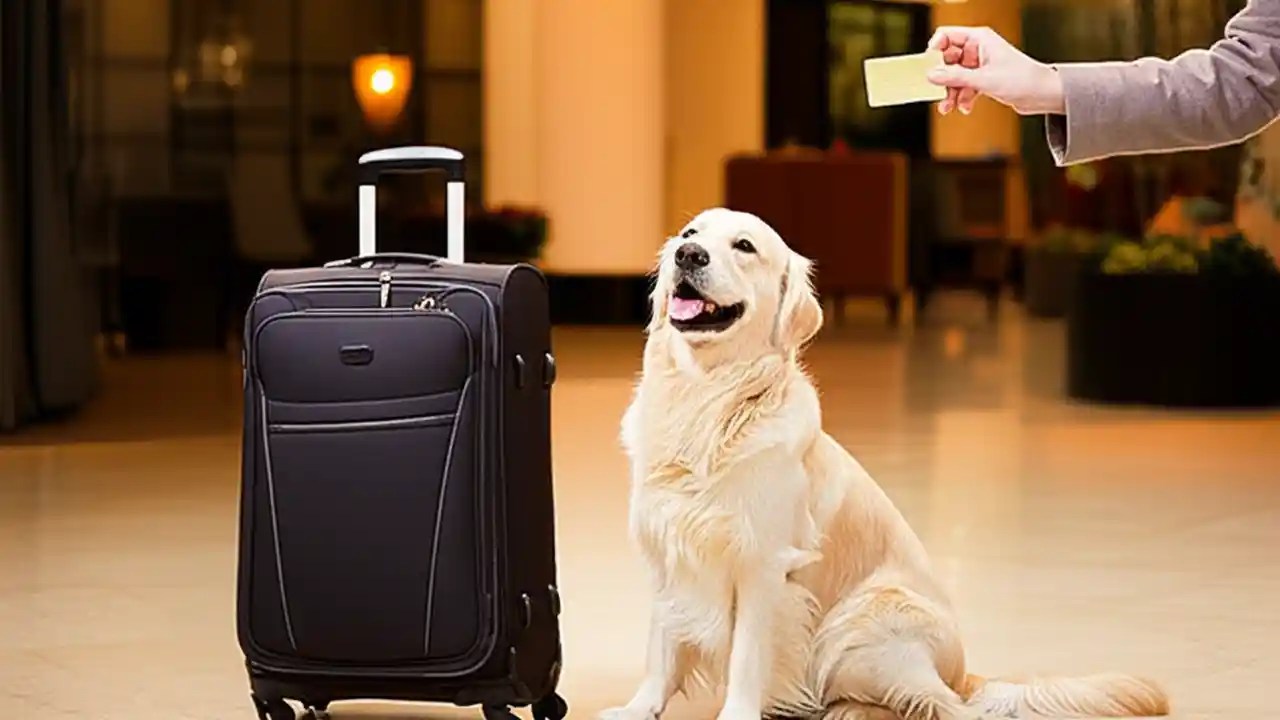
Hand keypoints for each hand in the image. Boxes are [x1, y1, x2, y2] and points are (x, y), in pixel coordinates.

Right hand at [925, 26, 1064, 115]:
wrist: (1042, 94)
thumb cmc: (1021, 79)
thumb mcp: (983, 79)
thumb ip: (955, 77)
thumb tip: (931, 75)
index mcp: (979, 38)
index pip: (946, 36)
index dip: (934, 50)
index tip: (928, 67)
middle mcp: (978, 49)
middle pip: (947, 60)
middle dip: (942, 78)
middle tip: (936, 92)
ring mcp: (980, 64)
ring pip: (954, 76)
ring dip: (950, 92)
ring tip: (949, 107)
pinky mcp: (983, 79)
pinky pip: (964, 87)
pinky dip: (962, 98)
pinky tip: (966, 107)